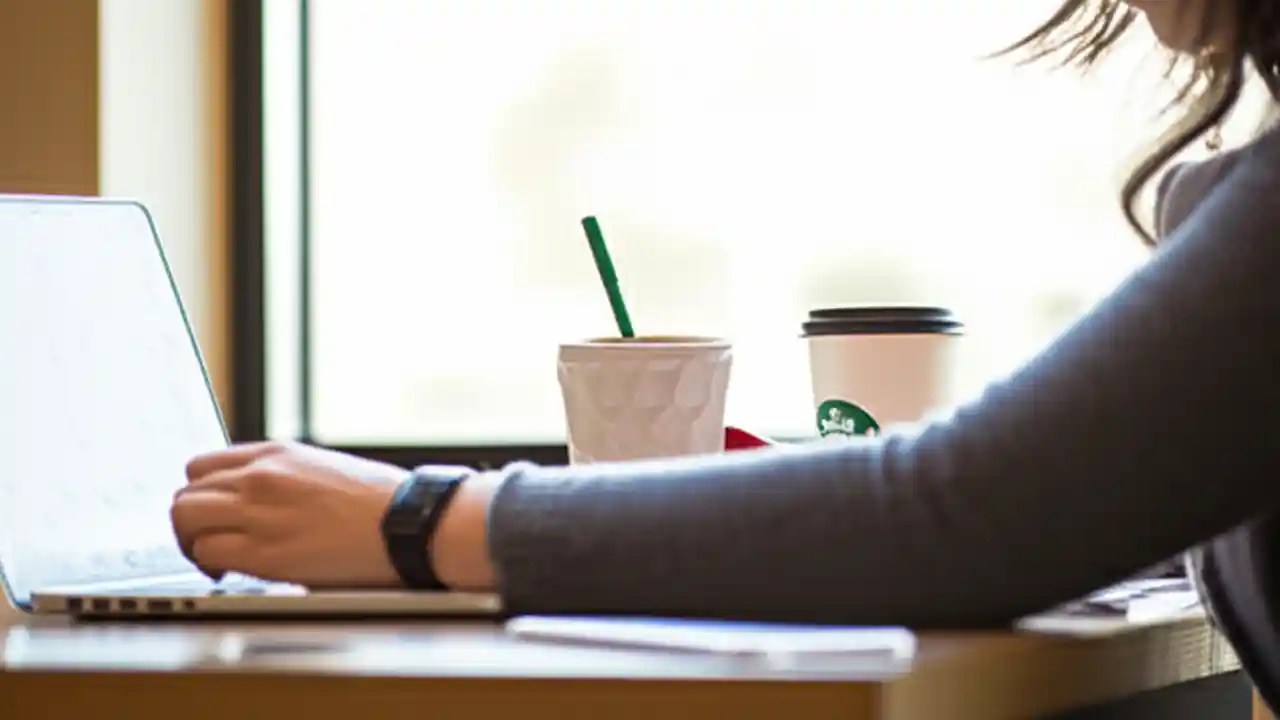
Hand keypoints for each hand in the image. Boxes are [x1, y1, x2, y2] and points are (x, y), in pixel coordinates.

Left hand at [171, 441, 408, 587]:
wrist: (408, 523)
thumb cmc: (383, 503)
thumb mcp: (327, 469)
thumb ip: (287, 478)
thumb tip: (266, 500)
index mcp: (277, 453)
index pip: (204, 464)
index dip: (203, 494)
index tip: (214, 513)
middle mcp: (261, 476)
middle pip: (186, 490)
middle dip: (192, 519)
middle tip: (209, 540)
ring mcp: (259, 511)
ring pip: (185, 517)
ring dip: (193, 541)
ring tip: (215, 559)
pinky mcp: (264, 551)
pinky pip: (207, 551)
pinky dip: (209, 565)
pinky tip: (228, 572)